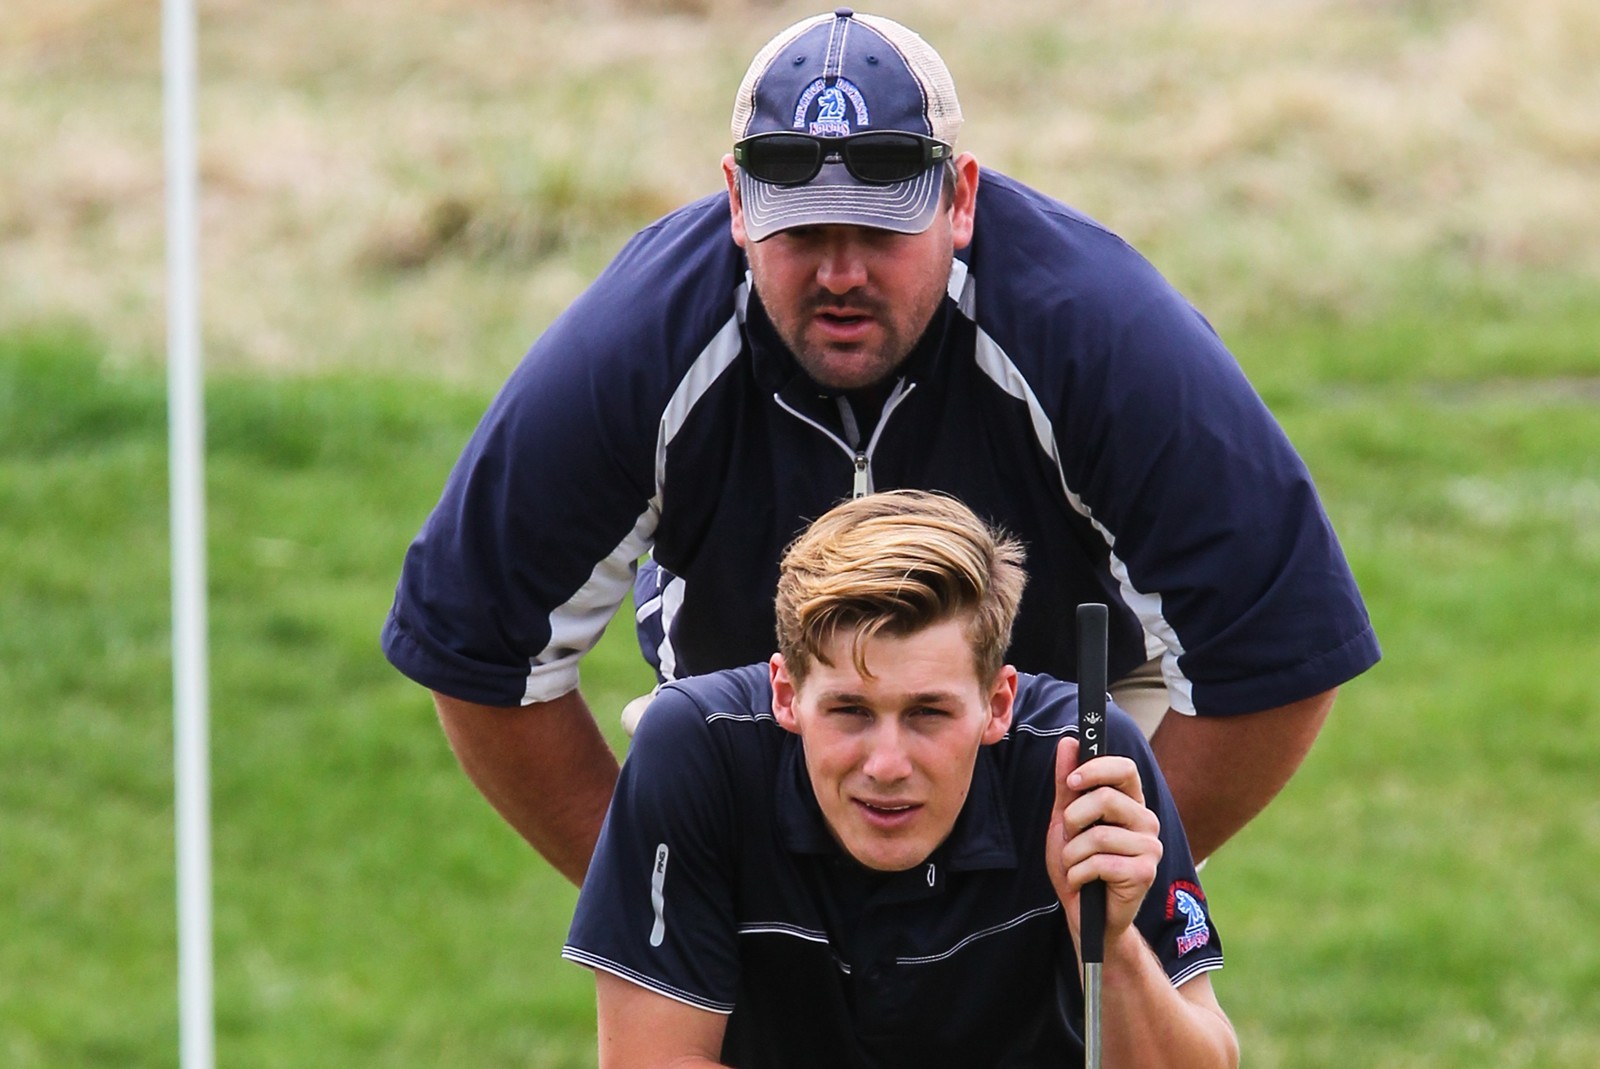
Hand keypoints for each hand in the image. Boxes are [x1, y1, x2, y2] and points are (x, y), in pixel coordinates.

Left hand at [1045, 737, 1163, 942]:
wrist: (1086, 915)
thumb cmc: (1079, 864)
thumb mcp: (1066, 821)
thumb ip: (1068, 784)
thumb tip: (1069, 741)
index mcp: (1131, 803)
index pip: (1125, 768)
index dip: (1097, 768)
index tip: (1073, 781)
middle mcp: (1146, 821)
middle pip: (1106, 798)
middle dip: (1073, 819)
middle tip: (1069, 837)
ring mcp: (1150, 848)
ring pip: (1098, 835)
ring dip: (1072, 854)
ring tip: (1075, 865)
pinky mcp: (1145, 873)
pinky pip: (1099, 863)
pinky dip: (1078, 874)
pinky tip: (1084, 882)